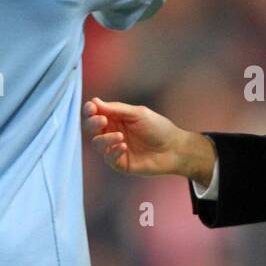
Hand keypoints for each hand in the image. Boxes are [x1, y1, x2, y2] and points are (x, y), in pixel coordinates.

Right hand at [83, 98, 215, 184]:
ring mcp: (115, 148)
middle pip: (91, 128)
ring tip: (120, 136)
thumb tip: (94, 101)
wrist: (175, 149)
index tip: (92, 108)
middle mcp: (112, 132)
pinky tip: (123, 146)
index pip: (95, 113)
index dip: (90, 110)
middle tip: (102, 120)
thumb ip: (117, 109)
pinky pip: (109, 158)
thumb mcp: (139, 114)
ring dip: (105, 139)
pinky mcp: (120, 163)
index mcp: (115, 118)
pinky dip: (113, 152)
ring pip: (97, 144)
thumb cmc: (159, 128)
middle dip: (92, 123)